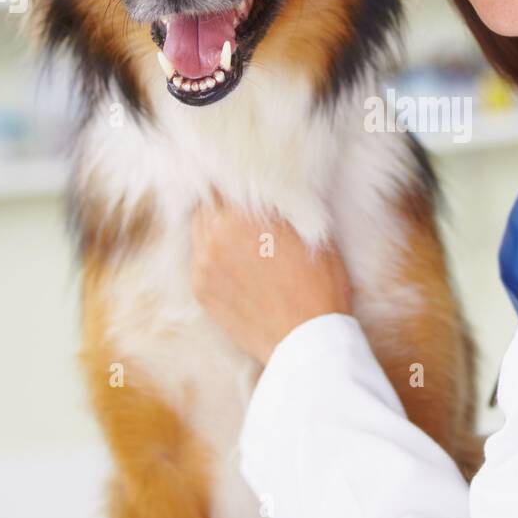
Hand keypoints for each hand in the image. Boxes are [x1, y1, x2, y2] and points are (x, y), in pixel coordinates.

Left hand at [189, 191, 352, 364]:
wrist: (306, 340)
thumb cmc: (319, 285)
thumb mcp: (312, 232)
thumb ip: (283, 207)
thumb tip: (272, 189)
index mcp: (241, 213)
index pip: (223, 180)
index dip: (234, 178)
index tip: (242, 179)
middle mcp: (214, 234)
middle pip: (208, 203)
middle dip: (223, 202)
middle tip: (242, 206)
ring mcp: (202, 264)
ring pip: (199, 230)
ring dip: (215, 227)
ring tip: (240, 236)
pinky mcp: (200, 290)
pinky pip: (199, 260)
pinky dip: (212, 256)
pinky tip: (236, 264)